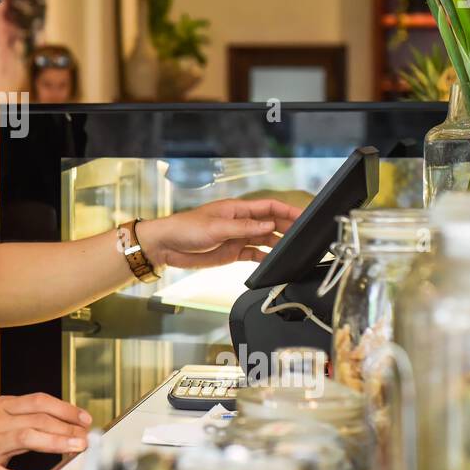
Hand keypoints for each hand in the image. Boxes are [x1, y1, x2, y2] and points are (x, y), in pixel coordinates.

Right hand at [0, 393, 91, 469]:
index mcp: (2, 406)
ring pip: (25, 437)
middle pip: (37, 419)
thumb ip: (24, 419)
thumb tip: (60, 423)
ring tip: (73, 448)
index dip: (65, 408)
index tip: (85, 418)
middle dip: (66, 427)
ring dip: (53, 442)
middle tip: (86, 437)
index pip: (39, 401)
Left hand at [142, 198, 301, 269]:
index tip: (303, 216)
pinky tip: (273, 262)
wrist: (165, 246)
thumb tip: (269, 226)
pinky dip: (264, 258)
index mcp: (237, 209)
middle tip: (303, 236)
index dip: (287, 211)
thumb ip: (244, 228)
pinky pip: (254, 254)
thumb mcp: (216, 227)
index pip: (268, 207)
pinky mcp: (232, 252)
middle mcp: (239, 222)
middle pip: (270, 223)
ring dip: (278, 244)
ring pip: (264, 239)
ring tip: (292, 251)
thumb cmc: (185, 228)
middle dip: (287, 228)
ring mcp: (237, 237)